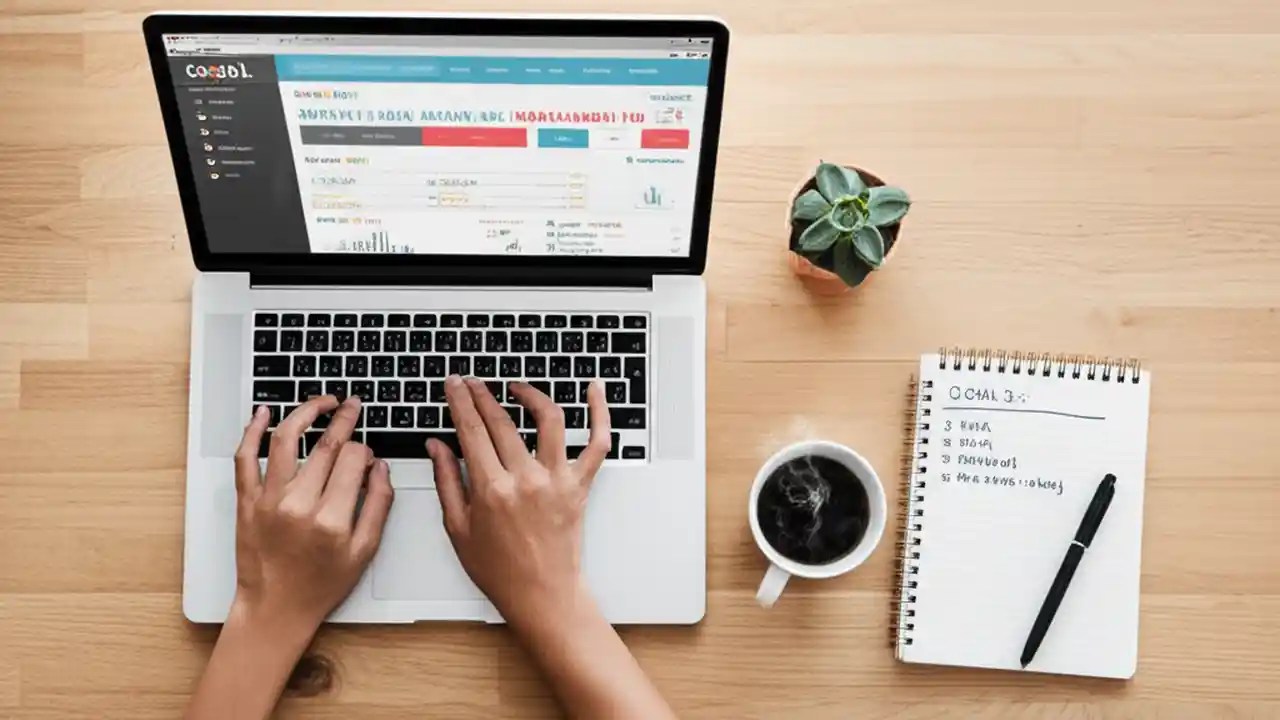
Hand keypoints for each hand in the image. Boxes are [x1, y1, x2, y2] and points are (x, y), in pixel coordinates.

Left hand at [233, 395, 394, 632]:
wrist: (275, 609)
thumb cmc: (320, 585)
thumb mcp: (364, 552)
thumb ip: (379, 506)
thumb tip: (381, 468)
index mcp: (332, 518)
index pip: (353, 460)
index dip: (365, 450)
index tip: (367, 454)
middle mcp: (299, 505)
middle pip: (326, 445)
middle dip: (344, 419)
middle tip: (352, 406)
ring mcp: (269, 501)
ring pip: (287, 439)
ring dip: (306, 411)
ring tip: (321, 402)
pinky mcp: (247, 502)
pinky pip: (245, 458)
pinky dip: (252, 431)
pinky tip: (264, 413)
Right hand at [428, 375, 610, 622]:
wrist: (543, 595)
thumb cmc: (500, 570)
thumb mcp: (458, 528)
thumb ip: (446, 481)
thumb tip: (435, 445)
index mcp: (491, 490)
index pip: (471, 430)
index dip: (460, 401)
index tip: (454, 384)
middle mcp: (525, 480)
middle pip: (502, 421)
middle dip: (483, 394)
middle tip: (473, 382)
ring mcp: (556, 480)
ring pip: (548, 420)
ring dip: (531, 395)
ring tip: (516, 387)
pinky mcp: (580, 485)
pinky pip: (597, 443)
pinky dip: (600, 414)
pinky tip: (594, 390)